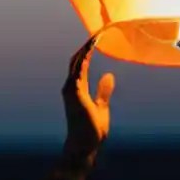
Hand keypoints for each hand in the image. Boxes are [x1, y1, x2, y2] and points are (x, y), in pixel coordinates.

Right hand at [62, 37, 115, 161]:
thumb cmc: (91, 131)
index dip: (86, 50)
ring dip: (84, 49)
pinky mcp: (75, 94)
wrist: (85, 147)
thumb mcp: (101, 106)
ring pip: (76, 62)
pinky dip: (83, 58)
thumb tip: (109, 75)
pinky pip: (78, 70)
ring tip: (94, 36)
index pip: (80, 63)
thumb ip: (103, 91)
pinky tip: (90, 49)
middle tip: (96, 32)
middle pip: (76, 59)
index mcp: (76, 88)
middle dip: (85, 46)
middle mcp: (70, 86)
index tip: (95, 38)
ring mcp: (71, 90)